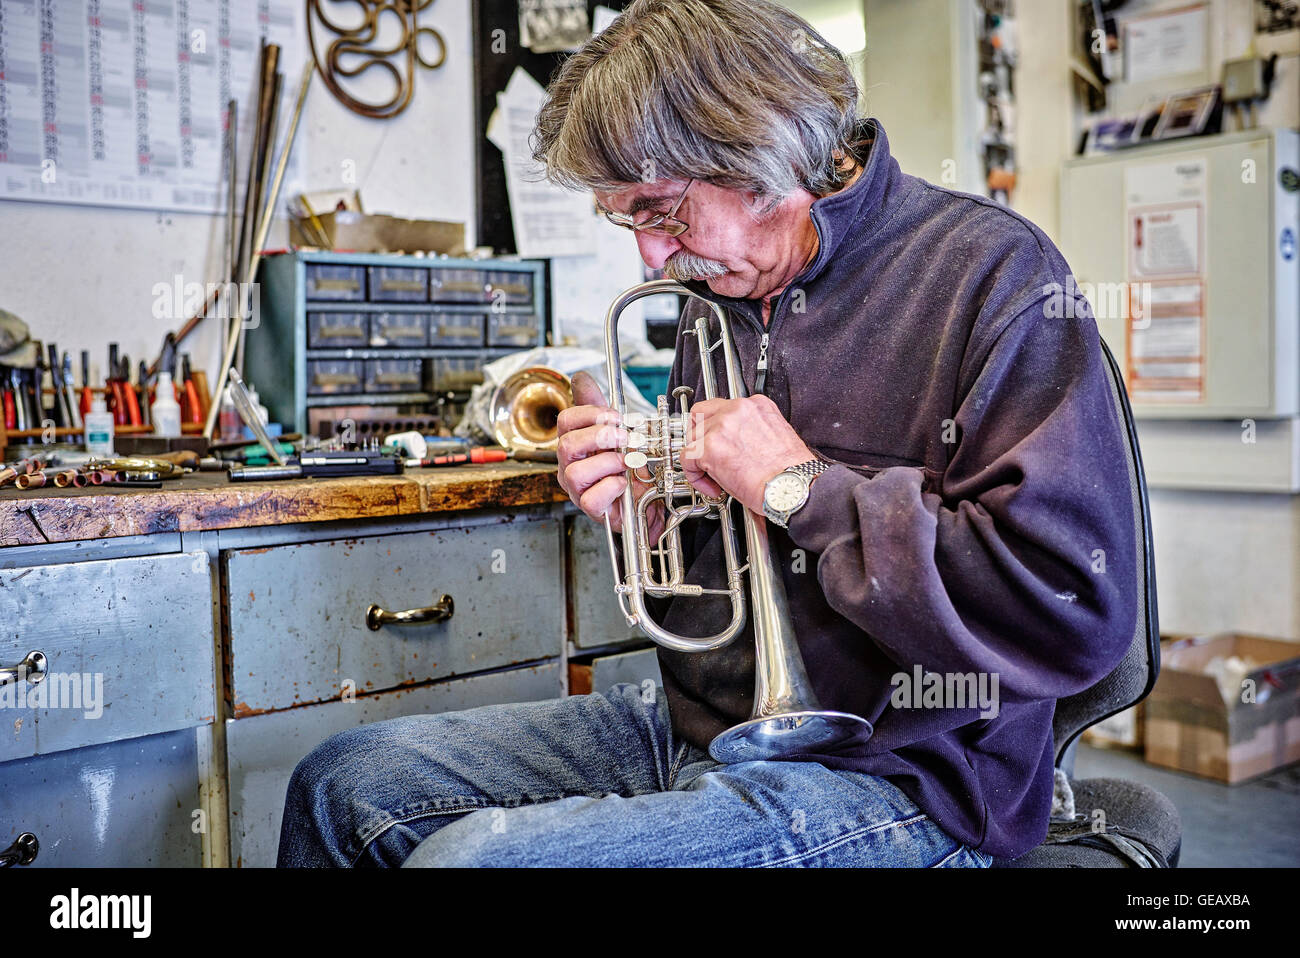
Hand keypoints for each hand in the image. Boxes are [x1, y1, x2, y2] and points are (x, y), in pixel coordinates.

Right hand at [555, 371, 663, 537]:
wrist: (646, 498)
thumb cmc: (626, 465)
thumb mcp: (615, 430)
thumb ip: (597, 405)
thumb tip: (580, 378)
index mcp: (574, 442)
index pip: (566, 421)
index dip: (590, 414)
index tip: (615, 416)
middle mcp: (569, 464)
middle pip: (567, 445)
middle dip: (600, 437)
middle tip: (624, 437)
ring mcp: (577, 488)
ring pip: (576, 472)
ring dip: (608, 463)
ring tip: (626, 462)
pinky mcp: (590, 508)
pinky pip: (591, 498)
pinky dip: (611, 487)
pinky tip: (623, 483)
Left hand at [681, 394, 815, 513]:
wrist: (792, 487)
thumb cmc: (790, 472)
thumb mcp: (775, 436)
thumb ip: (751, 430)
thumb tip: (735, 443)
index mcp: (757, 405)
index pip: (723, 408)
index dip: (717, 429)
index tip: (720, 444)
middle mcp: (738, 409)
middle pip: (701, 416)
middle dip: (701, 438)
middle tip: (709, 458)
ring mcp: (722, 426)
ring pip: (692, 438)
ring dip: (699, 459)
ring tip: (715, 477)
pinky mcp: (710, 447)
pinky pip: (687, 459)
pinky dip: (695, 476)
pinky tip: (712, 487)